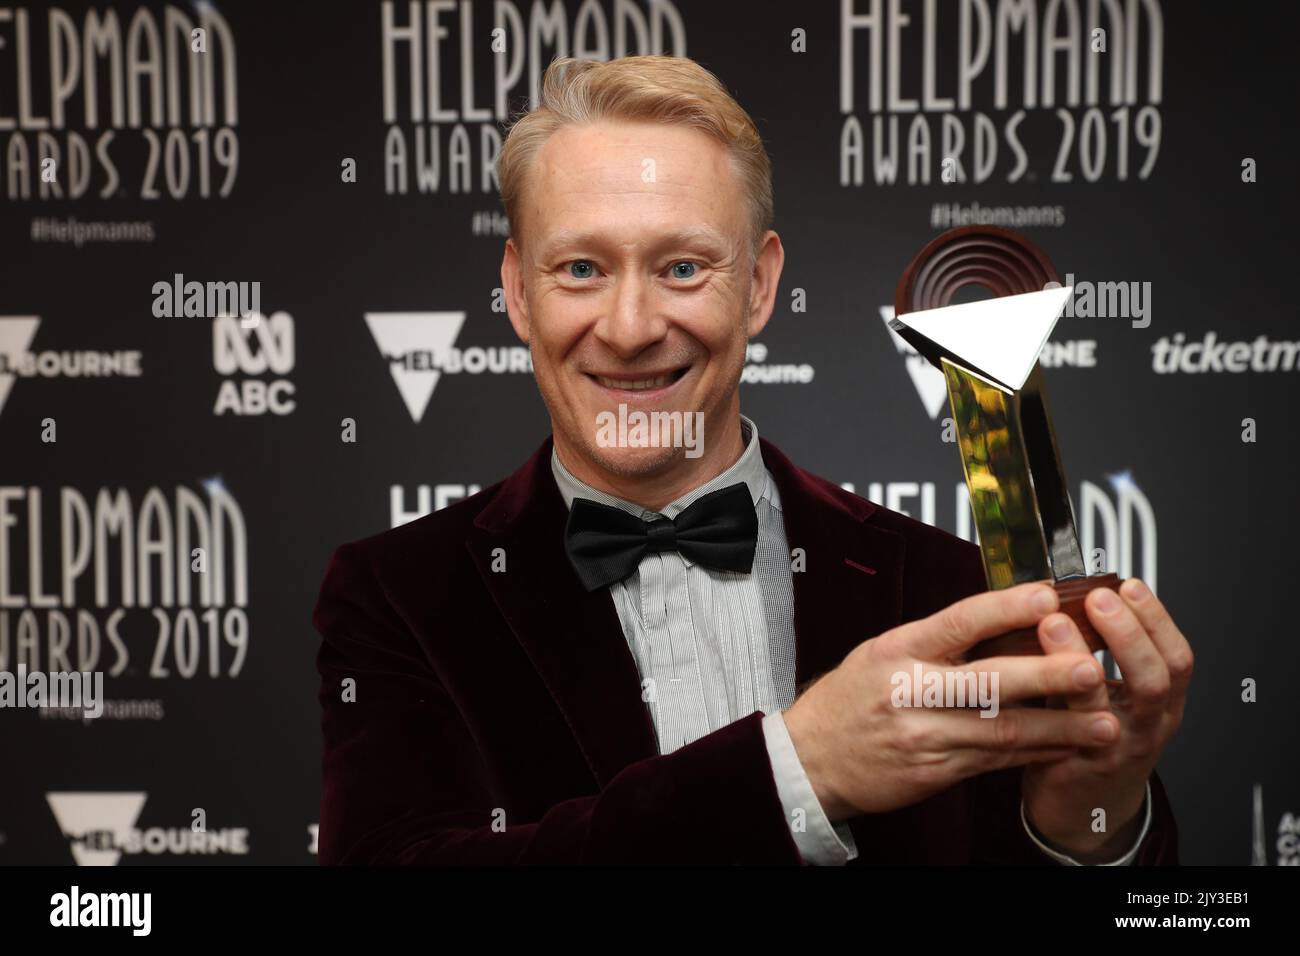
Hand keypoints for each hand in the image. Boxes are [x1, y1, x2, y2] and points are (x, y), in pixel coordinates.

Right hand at [783, 581, 1116, 822]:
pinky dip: (1037, 753)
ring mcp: (925, 736)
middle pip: (988, 681)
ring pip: (1003, 731)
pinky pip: (996, 761)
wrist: (812, 759)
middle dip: (1046, 676)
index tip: (1048, 597)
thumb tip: (1008, 617)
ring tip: (1106, 723)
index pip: (957, 622)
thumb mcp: (882, 652)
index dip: (1005, 608)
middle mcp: (912, 691)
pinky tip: (1069, 746)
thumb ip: (938, 640)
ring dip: (1060, 728)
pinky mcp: (936, 772)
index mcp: (898, 649)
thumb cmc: (853, 697)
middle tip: (1092, 669)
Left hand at [1021, 578, 1191, 861]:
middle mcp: (1148, 723)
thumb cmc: (1087, 735)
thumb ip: (1089, 651)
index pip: (1176, 655)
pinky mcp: (1082, 762)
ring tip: (1056, 624)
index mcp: (1159, 699)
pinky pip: (1071, 728)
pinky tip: (1031, 669)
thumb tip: (1058, 593)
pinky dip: (1053, 696)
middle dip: (1130, 631)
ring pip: (1111, 704)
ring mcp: (1118, 745)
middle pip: (1158, 676)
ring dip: (1085, 658)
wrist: (1081, 806)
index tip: (1130, 585)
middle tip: (1099, 597)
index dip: (1156, 619)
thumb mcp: (1103, 691)